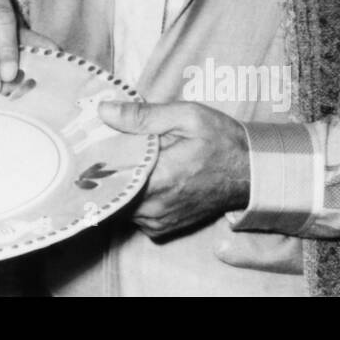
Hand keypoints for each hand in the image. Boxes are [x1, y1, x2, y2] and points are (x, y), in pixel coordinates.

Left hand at [98, 101, 250, 240]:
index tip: (88, 142)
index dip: (93, 159)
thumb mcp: (186, 116)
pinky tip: (138, 174)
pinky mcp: (160, 229)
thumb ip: (143, 116)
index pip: (107, 177)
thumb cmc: (221, 141)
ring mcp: (156, 222)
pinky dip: (130, 195)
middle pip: (109, 192)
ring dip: (118, 182)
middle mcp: (154, 208)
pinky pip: (131, 213)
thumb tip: (104, 111)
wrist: (251, 174)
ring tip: (123, 157)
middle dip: (104, 169)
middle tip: (103, 144)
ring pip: (118, 203)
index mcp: (159, 180)